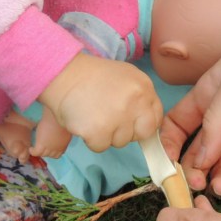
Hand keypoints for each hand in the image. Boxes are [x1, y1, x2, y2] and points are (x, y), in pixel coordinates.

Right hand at [38, 53, 162, 151]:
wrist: (64, 74)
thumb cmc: (93, 76)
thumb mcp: (126, 77)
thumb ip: (139, 97)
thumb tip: (145, 120)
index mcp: (144, 87)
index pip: (156, 117)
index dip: (143, 123)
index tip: (131, 122)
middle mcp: (136, 101)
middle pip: (144, 132)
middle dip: (130, 132)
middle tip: (111, 121)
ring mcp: (119, 117)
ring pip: (121, 141)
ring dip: (108, 135)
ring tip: (94, 116)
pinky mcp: (100, 131)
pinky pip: (102, 146)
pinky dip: (92, 139)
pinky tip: (85, 122)